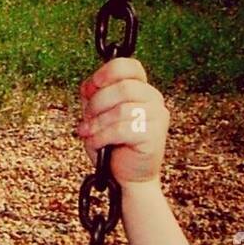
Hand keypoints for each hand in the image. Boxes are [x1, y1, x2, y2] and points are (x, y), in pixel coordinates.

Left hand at [74, 57, 168, 187]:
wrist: (127, 178)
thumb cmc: (112, 147)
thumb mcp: (97, 117)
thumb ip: (93, 98)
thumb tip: (88, 86)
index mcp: (140, 88)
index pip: (129, 66)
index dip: (107, 72)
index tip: (91, 86)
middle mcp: (153, 98)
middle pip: (122, 87)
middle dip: (96, 103)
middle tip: (86, 119)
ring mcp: (157, 116)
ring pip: (122, 109)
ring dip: (98, 123)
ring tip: (88, 134)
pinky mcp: (154, 135)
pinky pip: (122, 129)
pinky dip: (102, 137)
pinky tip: (96, 144)